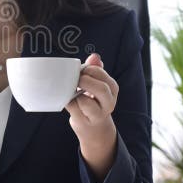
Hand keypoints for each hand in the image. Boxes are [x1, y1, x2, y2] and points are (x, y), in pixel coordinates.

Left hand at [65, 53, 118, 177]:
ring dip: (76, 95)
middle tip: (76, 81)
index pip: (100, 73)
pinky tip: (70, 101)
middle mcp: (109, 101)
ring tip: (74, 93)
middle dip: (84, 81)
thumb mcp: (96, 83)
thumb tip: (95, 56)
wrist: (93, 126)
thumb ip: (95, 69)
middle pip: (100, 88)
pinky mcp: (85, 122)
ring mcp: (98, 114)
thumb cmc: (92, 100)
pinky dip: (69, 103)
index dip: (87, 69)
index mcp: (112, 88)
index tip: (79, 71)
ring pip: (86, 102)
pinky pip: (74, 110)